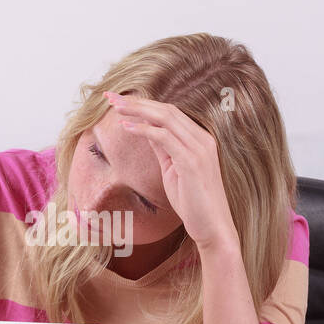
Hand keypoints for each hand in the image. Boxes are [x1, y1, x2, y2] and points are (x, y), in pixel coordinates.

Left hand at [102, 91, 237, 252]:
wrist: (213, 227)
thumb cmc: (193, 202)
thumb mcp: (173, 169)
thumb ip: (163, 148)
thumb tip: (146, 129)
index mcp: (200, 138)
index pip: (169, 112)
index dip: (143, 104)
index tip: (119, 101)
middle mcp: (202, 138)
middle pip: (166, 110)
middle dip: (136, 102)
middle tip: (110, 97)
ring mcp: (199, 149)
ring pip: (165, 118)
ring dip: (137, 111)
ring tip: (114, 107)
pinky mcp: (192, 162)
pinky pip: (165, 138)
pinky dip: (144, 130)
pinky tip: (126, 127)